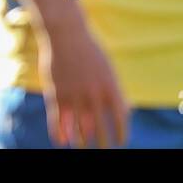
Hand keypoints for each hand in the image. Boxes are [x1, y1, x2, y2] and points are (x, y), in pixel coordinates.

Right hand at [37, 22, 128, 147]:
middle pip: (100, 129)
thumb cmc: (89, 51)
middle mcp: (93, 94)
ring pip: (79, 129)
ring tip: (84, 146)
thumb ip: (115, 91)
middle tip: (104, 149)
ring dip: (82, 141)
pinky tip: (62, 142)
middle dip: (103, 143)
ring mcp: (74, 95)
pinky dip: (60, 134)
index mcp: (110, 87)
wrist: (65, 33)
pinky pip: (57, 121)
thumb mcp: (107, 69)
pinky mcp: (56, 94)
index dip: (122, 133)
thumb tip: (126, 112)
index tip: (122, 142)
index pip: (121, 118)